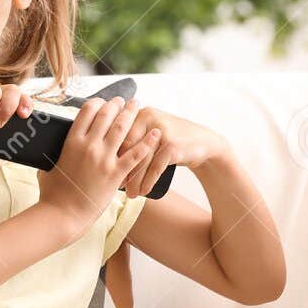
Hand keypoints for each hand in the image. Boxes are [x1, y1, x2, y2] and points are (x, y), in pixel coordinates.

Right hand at [37, 97, 158, 239]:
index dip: (97, 103)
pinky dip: (147, 142)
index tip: (103, 102)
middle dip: (116, 104)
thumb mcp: (48, 165)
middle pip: (107, 115)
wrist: (63, 214)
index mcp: (71, 141)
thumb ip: (55, 153)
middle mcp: (89, 146)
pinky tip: (155, 134)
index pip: (87, 111)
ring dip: (130, 114)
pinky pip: (136, 154)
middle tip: (123, 100)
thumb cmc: (52, 192)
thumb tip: (50, 147)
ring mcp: (103, 159)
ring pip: (122, 128)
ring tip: (136, 106)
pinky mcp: (115, 174)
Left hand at [113, 103, 227, 197]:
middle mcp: (149, 118)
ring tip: (130, 194)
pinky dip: (148, 181)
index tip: (105, 172)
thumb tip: (105, 156)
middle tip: (116, 186)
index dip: (111, 156)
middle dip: (122, 170)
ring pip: (142, 159)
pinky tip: (144, 191)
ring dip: (135, 180)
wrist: (202, 142)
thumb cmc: (170, 140)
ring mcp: (161, 131)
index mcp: (139, 113)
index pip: (118, 136)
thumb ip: (131, 136)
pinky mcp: (172, 144)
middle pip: (129, 148)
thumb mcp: (150, 133)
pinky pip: (156, 167)